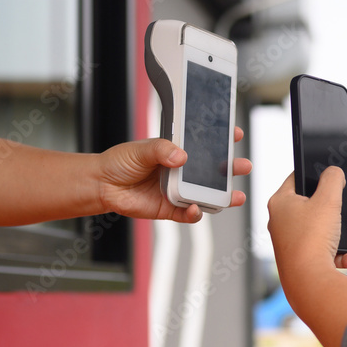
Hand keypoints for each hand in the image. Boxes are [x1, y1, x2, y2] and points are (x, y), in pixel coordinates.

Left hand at [96, 126, 251, 221]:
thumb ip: (161, 150)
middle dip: (232, 169)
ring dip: (223, 197)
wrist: (103, 185)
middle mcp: (182, 171)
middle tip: (243, 165)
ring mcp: (179, 191)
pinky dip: (195, 213)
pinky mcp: (171, 209)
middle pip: (213, 171)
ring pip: (207, 195)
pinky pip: (189, 214)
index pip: (205, 144)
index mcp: (178, 151)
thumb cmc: (121, 162)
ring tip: (234, 196)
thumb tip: (180, 156)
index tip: (235, 133)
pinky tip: (197, 208)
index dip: (222, 138)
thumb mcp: (141, 149)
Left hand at [267, 166, 346, 346]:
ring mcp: (290, 243)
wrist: (308, 282)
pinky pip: (323, 252)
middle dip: (341, 208)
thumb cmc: (312, 239)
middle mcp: (281, 222)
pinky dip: (339, 253)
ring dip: (345, 230)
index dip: (317, 174)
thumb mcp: (329, 200)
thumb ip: (333, 179)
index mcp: (280, 203)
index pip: (298, 178)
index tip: (334, 177)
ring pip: (323, 229)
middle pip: (315, 206)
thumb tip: (334, 172)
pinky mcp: (301, 261)